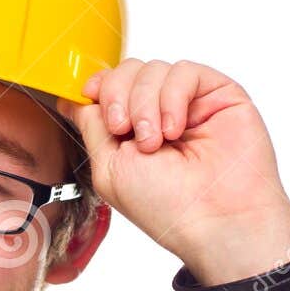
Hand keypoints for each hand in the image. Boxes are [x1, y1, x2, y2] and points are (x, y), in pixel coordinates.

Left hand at [57, 59, 289, 285]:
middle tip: (124, 130)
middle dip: (118, 96)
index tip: (90, 96)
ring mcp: (189, 104)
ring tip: (156, 141)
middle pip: (127, 71)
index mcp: (131, 133)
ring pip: (153, 69)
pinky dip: (172, 97)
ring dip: (145, 103)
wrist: (216, 221)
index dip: (98, 86)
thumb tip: (71, 98)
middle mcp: (159, 115)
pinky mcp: (218, 95)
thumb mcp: (109, 167)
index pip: (108, 87)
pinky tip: (176, 129)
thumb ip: (91, 126)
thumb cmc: (166, 207)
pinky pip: (184, 71)